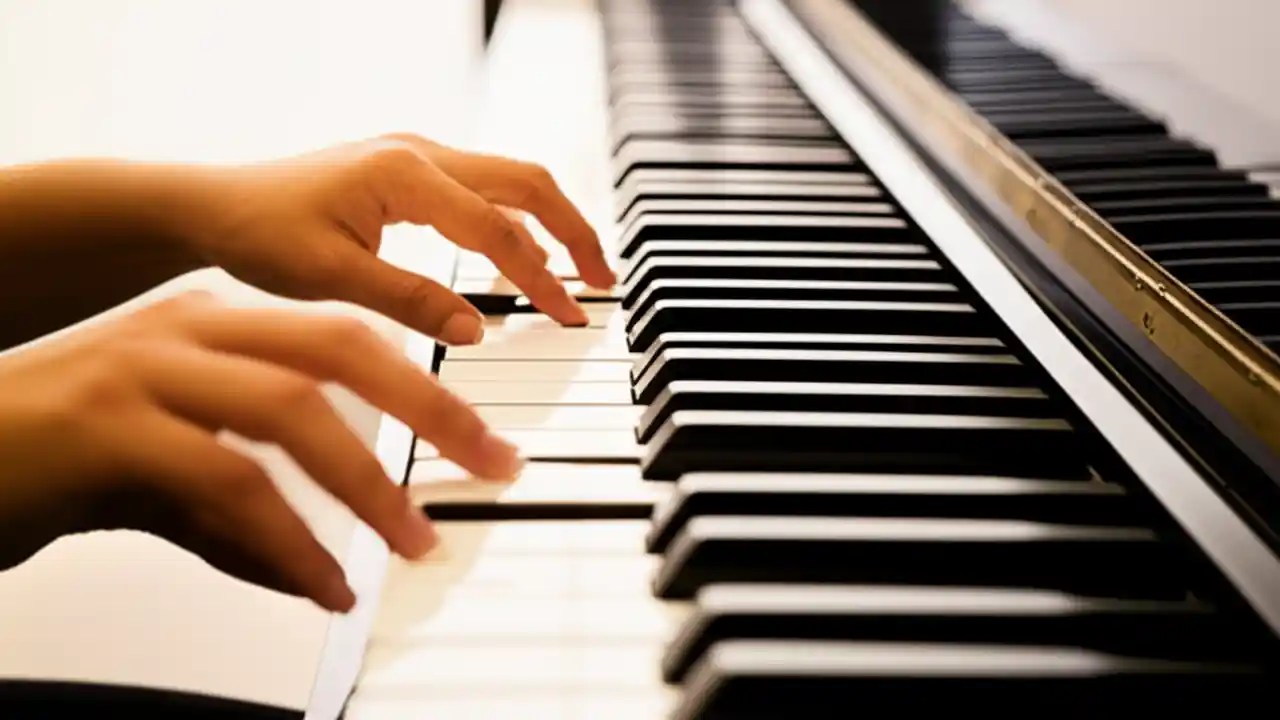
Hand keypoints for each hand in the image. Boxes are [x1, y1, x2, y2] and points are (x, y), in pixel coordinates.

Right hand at [0, 291, 519, 612]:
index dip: (424, 385)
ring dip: (366, 485)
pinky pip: (224, 480)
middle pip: (339, 350)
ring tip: (414, 542)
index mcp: (216, 328)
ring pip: (290, 409)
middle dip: (430, 407)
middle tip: (493, 462)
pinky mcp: (106, 428)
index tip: (479, 437)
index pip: (345, 339)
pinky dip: (284, 540)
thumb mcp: (171, 482)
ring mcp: (145, 370)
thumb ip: (244, 521)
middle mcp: (190, 333)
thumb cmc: (59, 459)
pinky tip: (320, 585)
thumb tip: (317, 572)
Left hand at [188, 133, 615, 342]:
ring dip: (551, 221)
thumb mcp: (332, 278)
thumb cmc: (259, 234)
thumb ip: (411, 301)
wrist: (211, 205)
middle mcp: (419, 152)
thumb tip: (476, 331)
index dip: (540, 276)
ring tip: (579, 270)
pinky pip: (483, 187)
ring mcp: (416, 155)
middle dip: (573, 231)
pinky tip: (524, 253)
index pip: (498, 228)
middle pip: (526, 182)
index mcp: (405, 172)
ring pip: (510, 179)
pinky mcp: (408, 169)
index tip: (570, 316)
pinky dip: (516, 219)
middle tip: (602, 283)